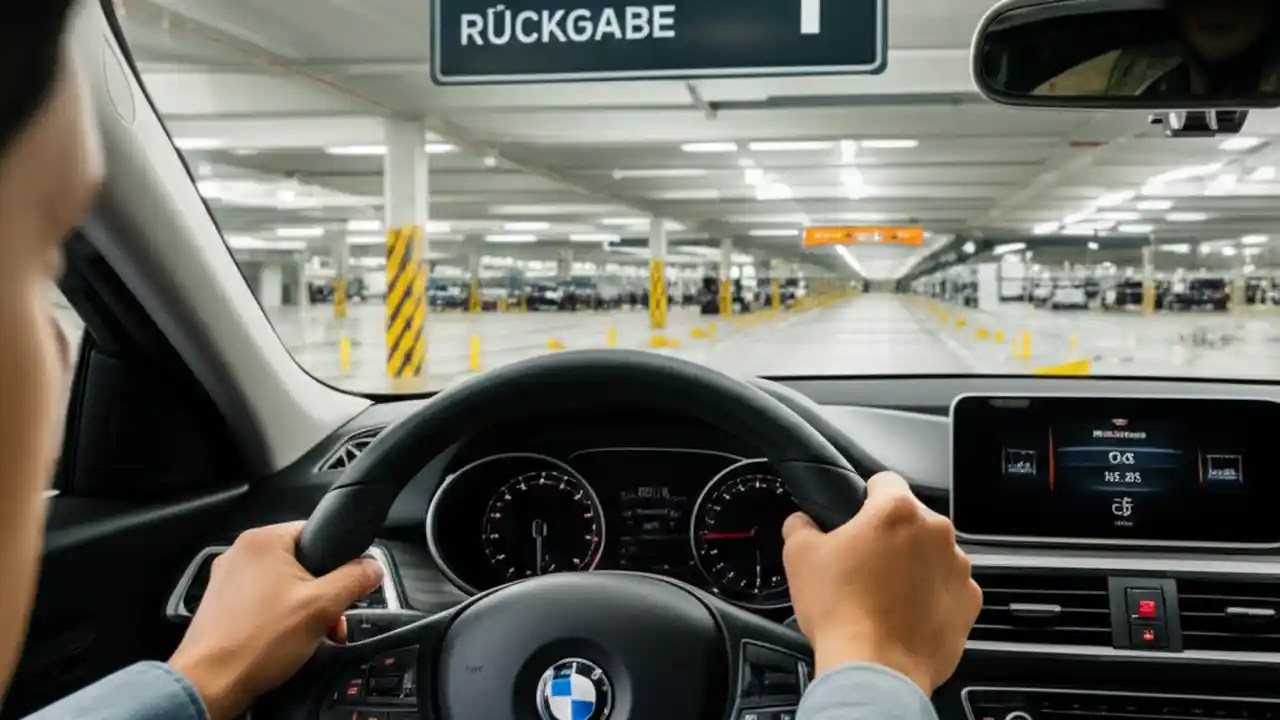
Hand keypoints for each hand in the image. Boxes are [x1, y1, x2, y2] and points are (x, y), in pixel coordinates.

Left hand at [169, 522, 383, 719]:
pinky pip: (262, 602)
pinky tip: (286, 641)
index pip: (316, 532)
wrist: (210, 684)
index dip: (339, 560)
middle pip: (301, 562)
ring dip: (304, 608)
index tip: (348, 587)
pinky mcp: (220, 605)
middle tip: (332, 620)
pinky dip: (279, 617)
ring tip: (313, 635)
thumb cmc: (259, 640)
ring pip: (282, 585)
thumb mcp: (322, 606)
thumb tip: (373, 567)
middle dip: (323, 593)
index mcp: (263, 540)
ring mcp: (226, 580)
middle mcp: (240, 553)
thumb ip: (354, 580)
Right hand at [782, 472, 980, 693]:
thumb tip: (802, 521)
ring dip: (912, 565)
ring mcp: (958, 568)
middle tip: (863, 564)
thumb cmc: (841, 611)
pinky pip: (947, 588)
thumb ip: (801, 524)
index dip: (865, 496)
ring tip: (883, 594)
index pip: (884, 480)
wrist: (874, 669)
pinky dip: (930, 596)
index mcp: (897, 510)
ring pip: (931, 553)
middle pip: (910, 520)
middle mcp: (936, 532)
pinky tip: (904, 613)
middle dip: (889, 536)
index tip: (857, 515)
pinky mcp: (969, 602)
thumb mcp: (799, 556)